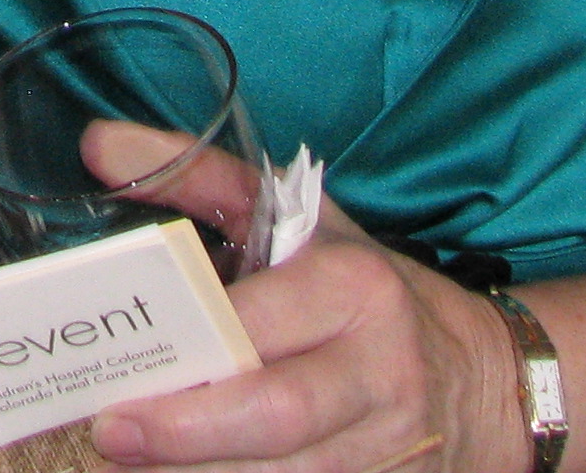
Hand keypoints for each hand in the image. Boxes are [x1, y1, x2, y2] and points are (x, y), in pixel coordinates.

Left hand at [86, 195, 525, 472]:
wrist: (485, 383)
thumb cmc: (367, 292)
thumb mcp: (301, 221)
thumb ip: (198, 180)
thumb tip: (100, 146)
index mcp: (357, 289)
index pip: (265, 322)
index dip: (194, 347)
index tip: (124, 361)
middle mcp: (378, 370)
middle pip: (278, 413)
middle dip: (188, 432)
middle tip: (111, 433)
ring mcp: (386, 447)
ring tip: (130, 465)